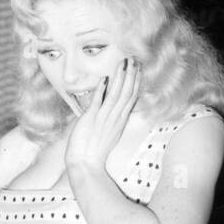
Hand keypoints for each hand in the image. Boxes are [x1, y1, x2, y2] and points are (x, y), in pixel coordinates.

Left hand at [64, 57, 139, 175]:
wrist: (86, 164)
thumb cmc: (94, 150)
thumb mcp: (108, 132)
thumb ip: (111, 117)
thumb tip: (111, 105)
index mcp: (120, 120)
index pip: (131, 98)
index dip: (135, 82)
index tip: (137, 69)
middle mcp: (115, 118)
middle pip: (127, 93)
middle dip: (131, 75)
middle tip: (133, 60)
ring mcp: (104, 118)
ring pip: (116, 94)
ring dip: (120, 77)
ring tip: (123, 63)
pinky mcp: (91, 119)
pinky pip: (98, 101)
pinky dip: (101, 89)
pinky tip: (105, 78)